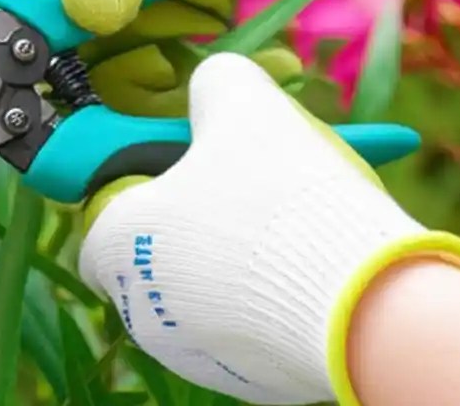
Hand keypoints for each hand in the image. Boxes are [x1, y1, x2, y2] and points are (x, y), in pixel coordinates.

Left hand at [78, 53, 459, 404]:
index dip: (136, 186)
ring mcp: (188, 352)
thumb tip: (214, 84)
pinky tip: (308, 272)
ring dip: (229, 263)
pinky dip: (265, 303)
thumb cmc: (281, 196)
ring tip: (286, 228)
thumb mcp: (245, 104)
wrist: (362, 299)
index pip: (97, 218)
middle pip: (151, 254)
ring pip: (197, 295)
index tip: (180, 171)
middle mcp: (138, 308)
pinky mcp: (242, 383)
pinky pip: (242, 331)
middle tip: (244, 192)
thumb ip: (215, 84)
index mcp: (116, 242)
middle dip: (192, 223)